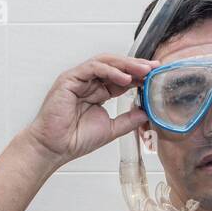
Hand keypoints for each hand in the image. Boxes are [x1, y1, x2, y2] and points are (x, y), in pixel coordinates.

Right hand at [23, 55, 156, 166]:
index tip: (156, 76)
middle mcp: (89, 82)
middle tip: (154, 67)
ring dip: (126, 65)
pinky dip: (110, 70)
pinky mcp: (69, 79)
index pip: (121, 78)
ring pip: (105, 62)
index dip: (138, 75)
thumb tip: (146, 113)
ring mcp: (78, 79)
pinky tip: (124, 78)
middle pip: (115, 66)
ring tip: (143, 70)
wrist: (55, 148)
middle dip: (135, 66)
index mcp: (98, 92)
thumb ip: (128, 120)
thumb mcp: (111, 129)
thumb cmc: (75, 139)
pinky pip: (92, 68)